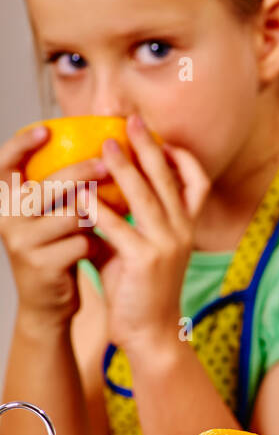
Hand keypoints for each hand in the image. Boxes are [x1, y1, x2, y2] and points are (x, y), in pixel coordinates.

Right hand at [0, 122, 102, 329]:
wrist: (48, 304)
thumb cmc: (55, 250)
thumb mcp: (47, 217)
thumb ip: (57, 190)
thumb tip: (95, 150)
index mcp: (5, 202)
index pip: (4, 164)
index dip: (21, 145)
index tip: (47, 129)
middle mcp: (6, 219)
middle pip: (48, 186)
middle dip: (81, 173)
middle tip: (106, 164)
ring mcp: (21, 243)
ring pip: (71, 215)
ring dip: (96, 216)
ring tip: (112, 218)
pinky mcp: (42, 265)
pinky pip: (82, 241)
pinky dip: (97, 243)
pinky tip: (101, 249)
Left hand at [84, 113, 209, 349]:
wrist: (152, 334)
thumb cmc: (142, 292)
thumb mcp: (142, 249)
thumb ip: (128, 221)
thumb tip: (101, 194)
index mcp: (186, 228)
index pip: (197, 183)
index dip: (182, 157)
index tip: (162, 137)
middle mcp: (182, 232)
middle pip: (169, 179)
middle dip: (149, 147)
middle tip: (131, 122)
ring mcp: (166, 245)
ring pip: (145, 196)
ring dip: (124, 168)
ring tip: (105, 147)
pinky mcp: (144, 260)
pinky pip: (118, 226)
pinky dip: (98, 208)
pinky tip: (81, 195)